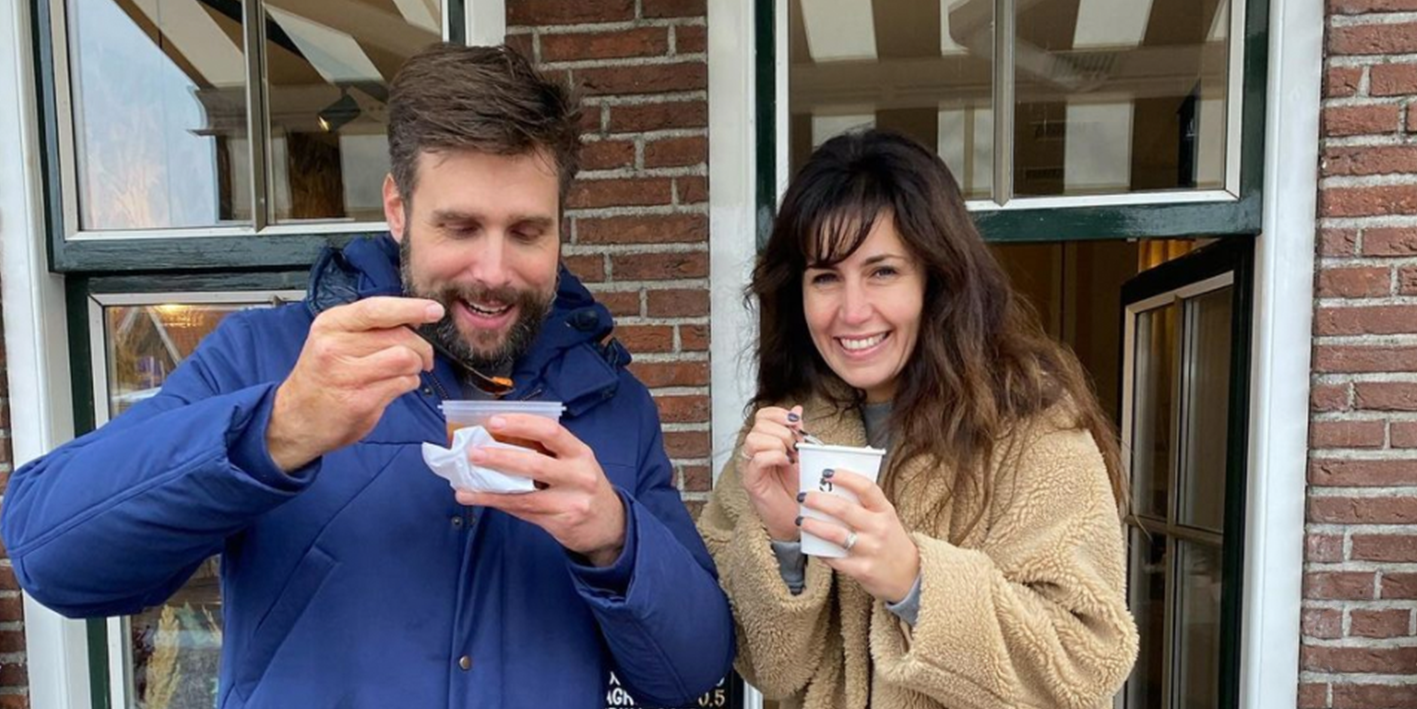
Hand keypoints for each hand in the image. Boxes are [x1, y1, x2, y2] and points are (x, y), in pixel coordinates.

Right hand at [268, 297, 441, 471]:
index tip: (434, 310)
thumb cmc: (321, 378)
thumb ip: (368, 329)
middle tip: (424, 358)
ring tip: (406, 373)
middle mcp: (335, 346)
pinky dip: (408, 384)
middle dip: (421, 347)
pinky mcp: (359, 400)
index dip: (410, 308)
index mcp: (331, 324)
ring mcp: (346, 374)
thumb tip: (414, 319)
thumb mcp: (334, 341)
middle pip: (399, 336)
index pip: (377, 309)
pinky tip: (395, 387)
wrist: (295, 419)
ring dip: (414, 367)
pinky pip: (402, 384)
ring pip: (404, 359)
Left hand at [455, 414, 626, 566]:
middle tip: (474, 452)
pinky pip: (523, 511)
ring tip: (464, 483)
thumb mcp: (575, 463)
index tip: (494, 421)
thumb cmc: (584, 487)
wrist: (610, 525)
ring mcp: (571, 501)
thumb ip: (546, 452)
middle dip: (501, 456)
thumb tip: (498, 440)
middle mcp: (579, 475)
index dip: (521, 424)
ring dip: (490, 488)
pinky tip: (476, 498)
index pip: (550, 431)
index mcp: (580, 452)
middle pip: (536, 463)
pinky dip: (496, 503)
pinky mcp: (560, 523)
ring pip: (524, 494)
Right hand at [738, 405, 806, 541]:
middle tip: (795, 446)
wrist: (798, 516)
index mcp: (767, 441)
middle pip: (759, 425)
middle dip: (782, 431)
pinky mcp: (751, 481)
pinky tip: (785, 463)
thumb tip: (797, 410)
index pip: (763, 415)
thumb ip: (798, 433)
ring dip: (777, 443)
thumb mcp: (803, 454)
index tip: (795, 422)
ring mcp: (751, 466)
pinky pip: (757, 459)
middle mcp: (755, 452)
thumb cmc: (798, 489)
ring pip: (753, 439)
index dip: (778, 414)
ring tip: (790, 456)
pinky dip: (774, 457)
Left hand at [798, 468, 919, 603]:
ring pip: (834, 534)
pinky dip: (819, 551)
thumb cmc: (890, 541)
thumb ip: (865, 505)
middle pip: (843, 509)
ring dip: (813, 525)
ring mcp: (870, 550)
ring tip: (801, 520)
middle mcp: (879, 529)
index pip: (866, 488)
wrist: (909, 576)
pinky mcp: (862, 570)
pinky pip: (834, 558)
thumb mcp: (886, 519)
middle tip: (804, 496)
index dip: (845, 477)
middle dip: (818, 501)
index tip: (826, 472)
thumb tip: (832, 487)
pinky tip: (810, 544)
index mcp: (885, 511)